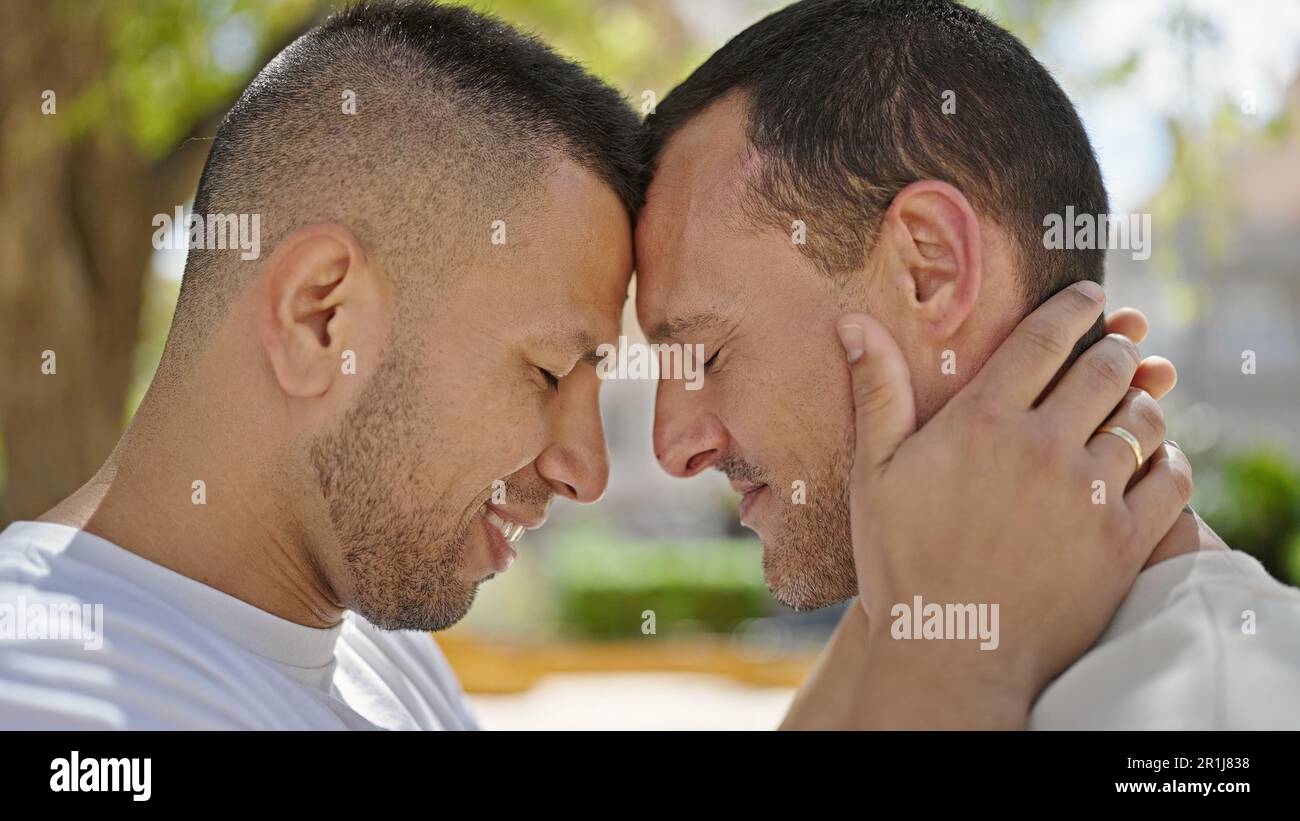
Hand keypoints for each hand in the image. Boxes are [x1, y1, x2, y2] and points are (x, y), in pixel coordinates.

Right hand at [835, 283, 1191, 727]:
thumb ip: (877, 392)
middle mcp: (1043, 447)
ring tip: (1131, 408)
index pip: (1048, 337)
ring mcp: (1089, 495)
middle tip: (1115, 351)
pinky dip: (1166, 463)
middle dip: (1116, 350)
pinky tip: (1148, 465)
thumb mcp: (875, 472)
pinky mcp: (1123, 541)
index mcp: (984, 421)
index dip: (1078, 307)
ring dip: (1142, 404)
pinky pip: (1169, 480)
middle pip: (1107, 368)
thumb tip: (854, 323)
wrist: (948, 651)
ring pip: (1144, 421)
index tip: (1093, 296)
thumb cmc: (902, 560)